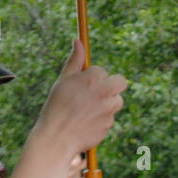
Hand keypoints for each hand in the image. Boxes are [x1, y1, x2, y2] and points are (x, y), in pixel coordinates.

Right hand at [37, 40, 127, 156]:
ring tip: (88, 110)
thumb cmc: (56, 106)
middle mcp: (104, 92)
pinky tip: (87, 123)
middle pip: (121, 82)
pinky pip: (110, 118)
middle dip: (112, 85)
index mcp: (92, 78)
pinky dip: (102, 120)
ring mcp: (108, 109)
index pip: (102, 71)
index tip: (83, 85)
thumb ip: (74, 61)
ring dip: (108, 103)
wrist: (56, 137)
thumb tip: (78, 41)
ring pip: (117, 101)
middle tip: (100, 92)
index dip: (93, 77)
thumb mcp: (63, 81)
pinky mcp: (109, 124)